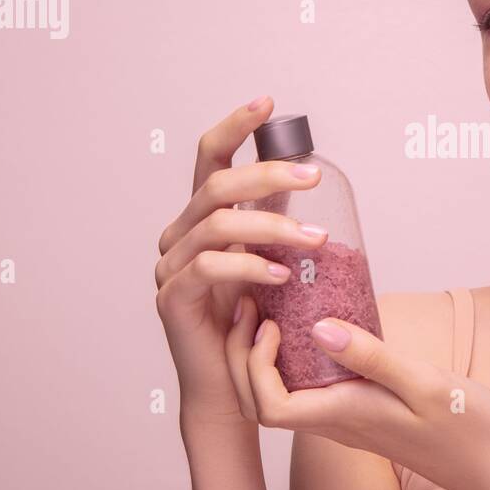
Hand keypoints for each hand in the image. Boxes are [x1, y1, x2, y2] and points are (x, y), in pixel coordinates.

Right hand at [155, 96, 329, 423]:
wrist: (229, 386)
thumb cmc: (254, 324)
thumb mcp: (272, 265)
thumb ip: (278, 231)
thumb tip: (318, 189)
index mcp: (203, 218)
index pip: (211, 158)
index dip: (235, 126)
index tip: (268, 103)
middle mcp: (180, 234)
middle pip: (217, 184)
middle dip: (267, 174)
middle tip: (312, 175)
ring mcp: (171, 265)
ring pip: (218, 224)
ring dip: (273, 226)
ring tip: (315, 240)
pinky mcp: (173, 298)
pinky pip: (211, 268)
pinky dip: (251, 267)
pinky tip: (283, 276)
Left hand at [227, 313, 489, 489]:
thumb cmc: (465, 427)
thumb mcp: (422, 382)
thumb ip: (371, 356)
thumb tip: (318, 328)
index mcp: (343, 416)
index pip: (267, 405)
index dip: (253, 365)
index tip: (270, 323)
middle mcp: (336, 422)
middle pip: (259, 403)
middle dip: (243, 357)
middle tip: (253, 307)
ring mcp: (345, 419)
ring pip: (280, 396)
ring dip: (263, 358)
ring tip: (273, 310)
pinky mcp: (359, 411)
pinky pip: (308, 389)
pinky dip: (293, 359)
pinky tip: (312, 326)